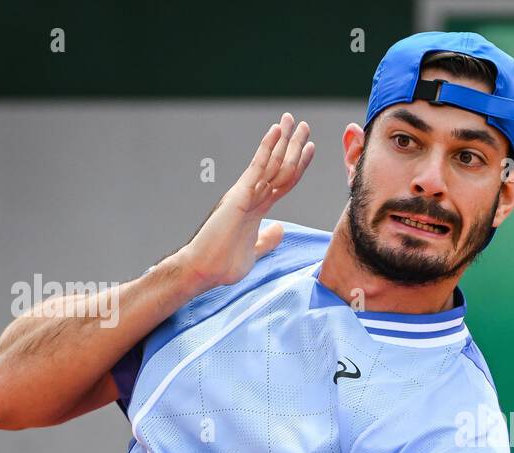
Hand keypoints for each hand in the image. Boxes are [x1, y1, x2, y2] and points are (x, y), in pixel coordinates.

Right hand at [177, 113, 314, 291]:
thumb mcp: (254, 251)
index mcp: (257, 207)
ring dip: (286, 142)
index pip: (283, 182)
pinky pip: (257, 168)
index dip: (298, 165)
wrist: (204, 269)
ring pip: (272, 163)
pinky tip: (276, 131)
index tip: (309, 147)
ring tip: (296, 122)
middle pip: (279, 167)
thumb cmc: (223, 263)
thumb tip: (280, 228)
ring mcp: (246, 194)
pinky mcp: (239, 195)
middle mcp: (252, 196)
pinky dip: (267, 148)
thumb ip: (267, 239)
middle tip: (304, 125)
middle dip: (293, 145)